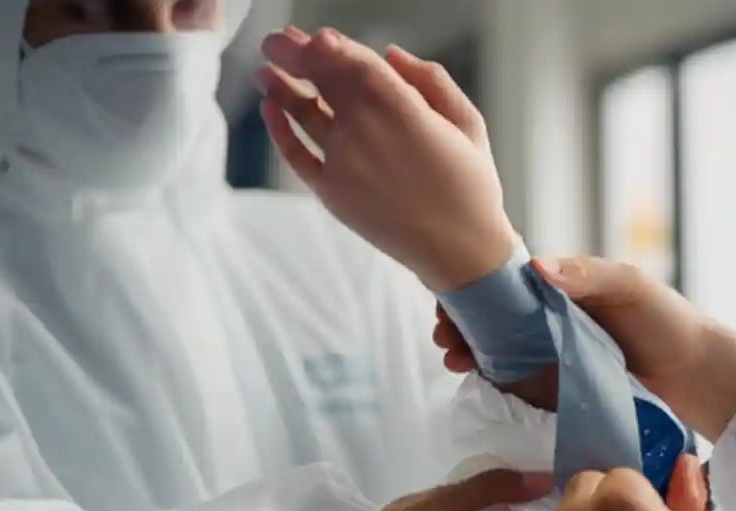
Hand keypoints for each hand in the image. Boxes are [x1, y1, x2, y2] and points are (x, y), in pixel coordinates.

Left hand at [257, 26, 518, 291]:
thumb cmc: (471, 185)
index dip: (327, 45)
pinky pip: (296, 156)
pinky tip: (270, 109)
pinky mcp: (331, 194)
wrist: (460, 250)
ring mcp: (343, 163)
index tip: (313, 35)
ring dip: (279, 87)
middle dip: (295, 54)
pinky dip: (279, 131)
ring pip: (301, 114)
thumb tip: (391, 54)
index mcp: (402, 108)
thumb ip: (431, 81)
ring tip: (264, 70)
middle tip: (278, 41)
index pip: (352, 62)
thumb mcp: (468, 122)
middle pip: (321, 80)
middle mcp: (364, 131)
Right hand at [434, 257, 735, 440]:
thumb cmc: (667, 322)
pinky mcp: (562, 380)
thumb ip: (586, 276)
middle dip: (463, 323)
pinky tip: (476, 381)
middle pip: (496, 315)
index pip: (507, 282)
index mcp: (565, 284)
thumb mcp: (629, 287)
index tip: (448, 305)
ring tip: (454, 361)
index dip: (474, 290)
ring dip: (472, 350)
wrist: (698, 376)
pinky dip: (494, 376)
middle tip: (444, 340)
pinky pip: (521, 376)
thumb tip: (535, 265)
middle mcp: (555, 313)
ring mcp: (556, 348)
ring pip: (501, 345)